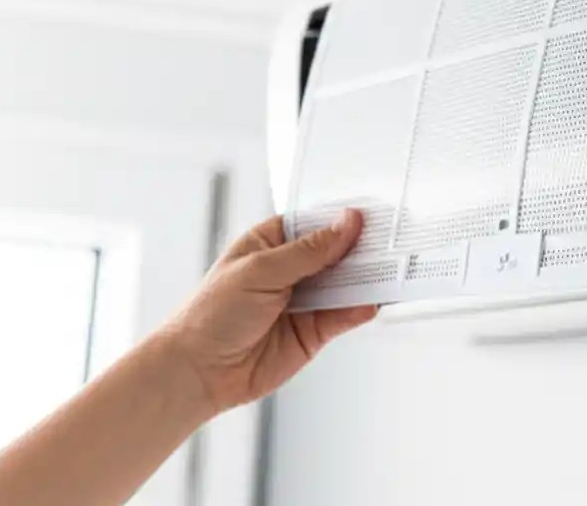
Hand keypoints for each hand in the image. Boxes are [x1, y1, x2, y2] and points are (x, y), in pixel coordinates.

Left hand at [162, 209, 377, 413]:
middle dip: (360, 249)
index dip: (341, 219)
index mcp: (272, 243)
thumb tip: (346, 225)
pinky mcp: (313, 332)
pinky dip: (360, 308)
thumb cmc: (210, 314)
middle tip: (388, 242)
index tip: (370, 215)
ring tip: (388, 270)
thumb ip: (309, 251)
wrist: (198, 371)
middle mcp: (291, 270)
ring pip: (345, 284)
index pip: (316, 223)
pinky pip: (343, 316)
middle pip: (336, 253)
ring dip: (365, 279)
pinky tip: (371, 301)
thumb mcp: (261, 270)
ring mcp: (304, 301)